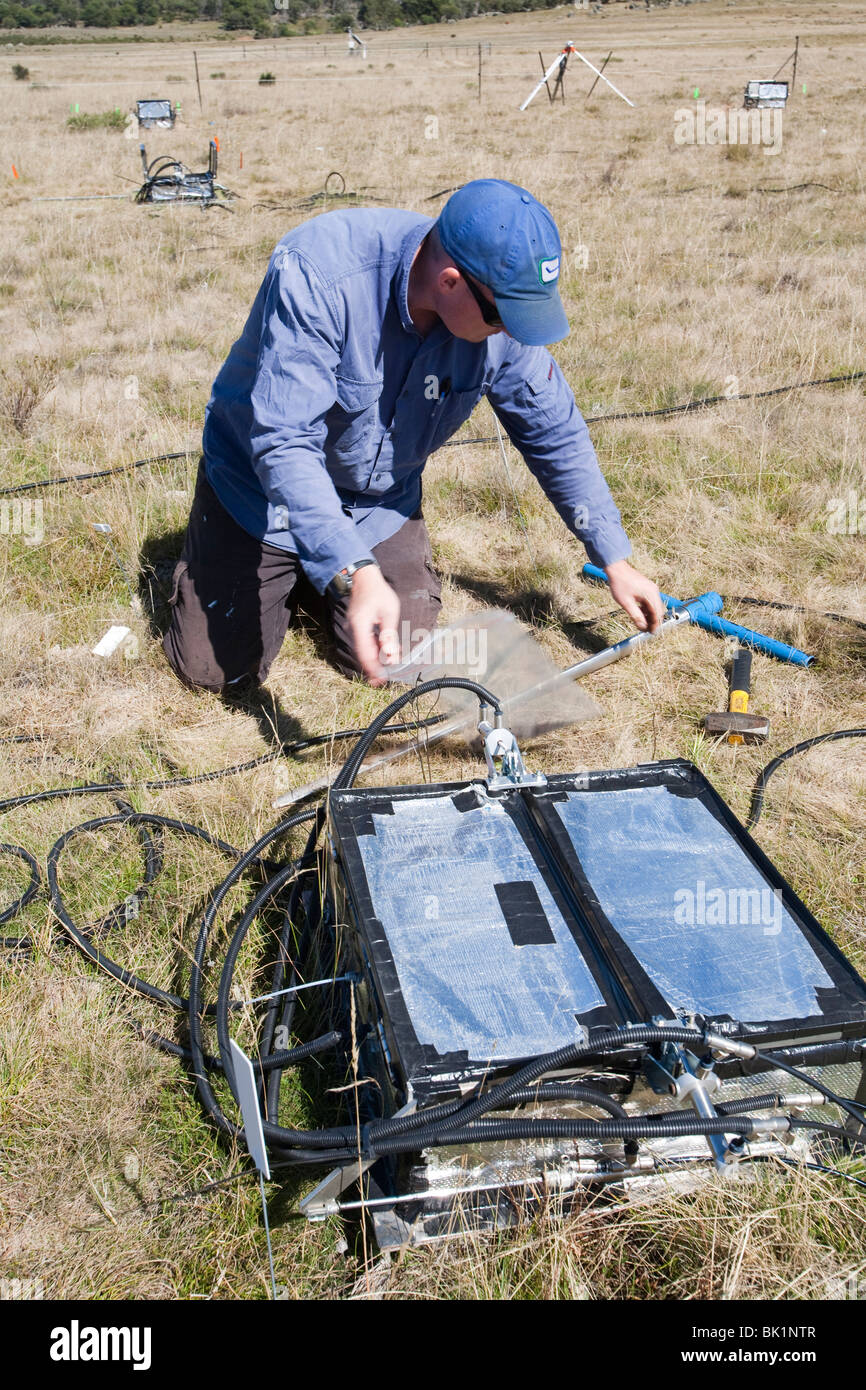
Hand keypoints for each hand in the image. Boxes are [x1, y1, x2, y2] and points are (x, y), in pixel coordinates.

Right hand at [345, 565, 400, 684]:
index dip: (373, 668)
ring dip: (373, 661)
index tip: (380, 679)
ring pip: (362, 650)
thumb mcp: (389, 612)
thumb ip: (389, 634)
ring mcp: (353, 629)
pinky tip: (382, 656)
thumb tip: (390, 655)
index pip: (365, 653)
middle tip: (381, 682)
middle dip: (372, 668)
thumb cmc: (379, 593)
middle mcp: (353, 629)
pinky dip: (372, 651)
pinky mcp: (357, 627)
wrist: (364, 578)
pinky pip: (363, 643)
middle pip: (362, 655)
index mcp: (360, 626)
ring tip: (383, 672)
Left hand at [605, 559, 664, 633]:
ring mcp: (652, 589)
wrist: (616, 569)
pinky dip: (647, 609)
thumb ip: (635, 616)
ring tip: (641, 622)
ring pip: (655, 606)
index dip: (654, 625)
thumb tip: (642, 627)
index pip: (657, 614)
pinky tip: (639, 612)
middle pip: (658, 611)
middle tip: (645, 630)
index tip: (650, 633)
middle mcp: (654, 591)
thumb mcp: (626, 603)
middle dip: (653, 621)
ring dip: (649, 615)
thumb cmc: (620, 584)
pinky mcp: (648, 588)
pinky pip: (651, 601)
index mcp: (651, 595)